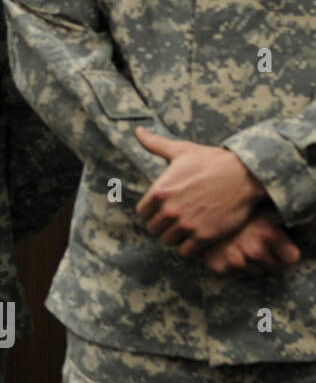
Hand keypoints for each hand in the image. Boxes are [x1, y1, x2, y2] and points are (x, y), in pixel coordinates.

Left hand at [134, 127, 266, 255]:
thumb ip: (155, 144)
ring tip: (185, 229)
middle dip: (162, 225)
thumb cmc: (212, 161)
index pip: (142, 213)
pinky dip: (189, 248)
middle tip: (175, 221)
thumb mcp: (181, 150)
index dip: (151, 212)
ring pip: (168, 241)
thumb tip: (138, 131)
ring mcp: (187, 224)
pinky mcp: (204, 236)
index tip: (162, 210)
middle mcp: (170, 210)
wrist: (245, 174)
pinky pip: (186, 252)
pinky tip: (196, 238)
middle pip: (154, 229)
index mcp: (160, 191)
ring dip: (175, 237)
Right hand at [201, 211, 300, 276]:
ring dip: (250, 264)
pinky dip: (233, 267)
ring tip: (240, 246)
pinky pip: (236, 275)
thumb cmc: (237, 210)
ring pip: (255, 273)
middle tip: (254, 245)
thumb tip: (314, 223)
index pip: (291, 259)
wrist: (200, 212)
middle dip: (267, 260)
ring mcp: (235, 259)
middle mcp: (253, 248)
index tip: (277, 247)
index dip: (285, 254)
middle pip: (273, 268)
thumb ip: (294, 218)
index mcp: (268, 233)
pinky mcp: (218, 267)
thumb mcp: (265, 210)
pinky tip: (227, 251)